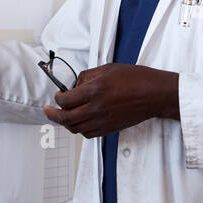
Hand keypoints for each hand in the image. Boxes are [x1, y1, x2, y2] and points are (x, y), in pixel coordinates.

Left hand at [41, 63, 179, 137]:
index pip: (65, 100)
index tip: (57, 95)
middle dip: (52, 115)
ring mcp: (103, 121)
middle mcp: (96, 108)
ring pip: (75, 129)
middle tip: (47, 110)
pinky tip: (79, 122)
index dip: (57, 98)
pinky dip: (79, 129)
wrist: (155, 95)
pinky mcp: (109, 129)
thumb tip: (75, 85)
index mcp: (94, 90)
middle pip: (65, 118)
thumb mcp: (108, 69)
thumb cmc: (136, 79)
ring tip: (62, 116)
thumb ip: (88, 76)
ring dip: (65, 123)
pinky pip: (88, 134)